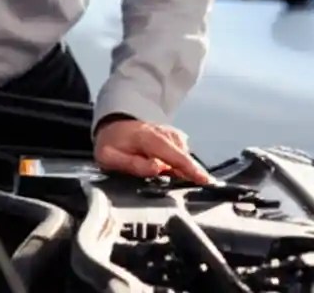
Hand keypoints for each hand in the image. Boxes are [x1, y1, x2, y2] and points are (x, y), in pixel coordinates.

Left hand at [94, 117, 211, 184]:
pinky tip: (173, 170)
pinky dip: (181, 163)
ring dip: (184, 168)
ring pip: (184, 154)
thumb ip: (132, 164)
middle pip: (184, 155)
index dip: (189, 168)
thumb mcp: (110, 157)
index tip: (203, 179)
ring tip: (177, 177)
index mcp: (147, 138)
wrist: (113, 127)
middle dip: (191, 171)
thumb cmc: (112, 144)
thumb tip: (156, 169)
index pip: (173, 154)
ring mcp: (169, 133)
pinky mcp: (173, 137)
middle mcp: (162, 133)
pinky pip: (182, 152)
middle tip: (197, 185)